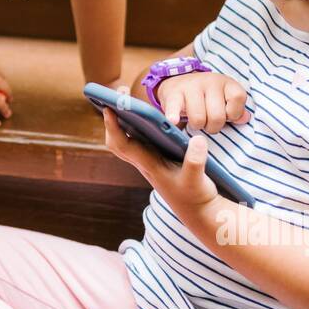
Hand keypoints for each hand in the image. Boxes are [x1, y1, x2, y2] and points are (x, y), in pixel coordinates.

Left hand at [101, 107, 217, 209]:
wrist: (199, 212)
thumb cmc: (196, 197)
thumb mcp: (198, 180)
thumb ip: (196, 162)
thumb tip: (197, 140)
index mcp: (149, 166)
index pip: (123, 145)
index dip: (113, 127)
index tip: (108, 108)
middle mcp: (145, 162)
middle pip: (117, 140)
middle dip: (112, 120)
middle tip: (115, 95)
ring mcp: (150, 160)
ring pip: (127, 139)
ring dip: (123, 120)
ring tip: (125, 97)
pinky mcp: (158, 158)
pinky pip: (140, 139)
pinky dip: (138, 125)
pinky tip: (145, 112)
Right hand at [155, 72, 250, 131]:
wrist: (178, 82)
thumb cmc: (206, 96)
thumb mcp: (224, 98)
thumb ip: (236, 110)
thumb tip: (244, 119)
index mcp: (225, 82)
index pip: (238, 98)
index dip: (233, 113)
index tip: (226, 115)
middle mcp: (209, 81)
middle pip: (217, 116)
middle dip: (213, 126)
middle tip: (208, 123)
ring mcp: (191, 86)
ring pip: (198, 119)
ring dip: (197, 126)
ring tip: (196, 121)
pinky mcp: (173, 94)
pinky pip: (174, 108)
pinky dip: (173, 116)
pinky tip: (173, 121)